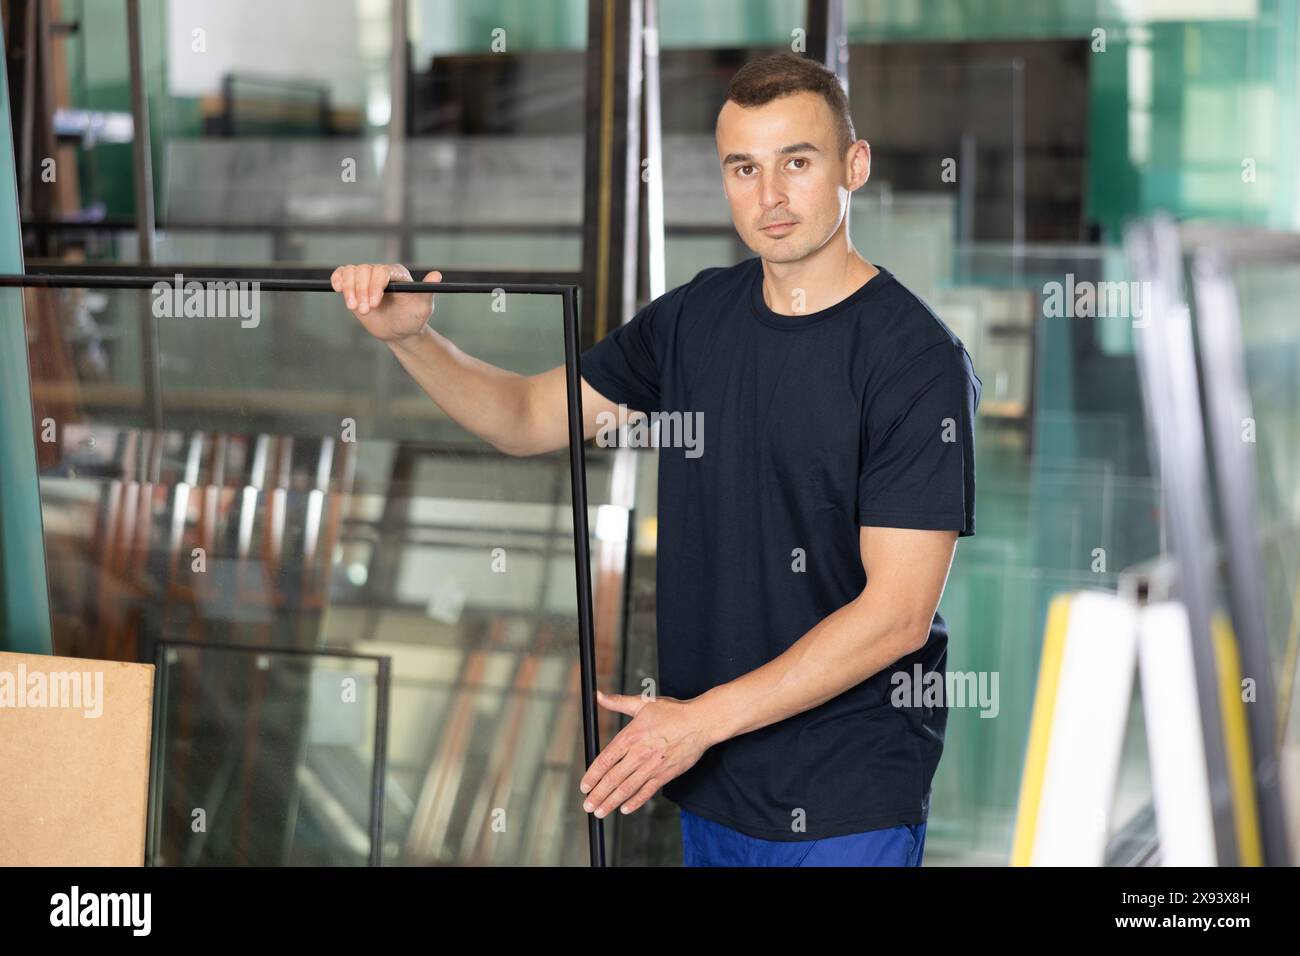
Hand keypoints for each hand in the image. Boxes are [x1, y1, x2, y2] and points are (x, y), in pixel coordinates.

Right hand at [331, 263, 441, 342]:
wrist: (399, 330)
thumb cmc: (413, 318)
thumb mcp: (423, 307)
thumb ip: (427, 290)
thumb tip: (437, 275)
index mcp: (398, 273)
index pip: (382, 271)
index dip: (375, 286)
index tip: (374, 304)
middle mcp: (381, 272)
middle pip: (363, 270)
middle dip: (361, 291)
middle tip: (366, 311)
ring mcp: (366, 278)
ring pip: (350, 272)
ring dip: (349, 289)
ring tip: (355, 307)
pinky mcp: (354, 285)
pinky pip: (342, 274)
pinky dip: (337, 279)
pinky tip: (337, 289)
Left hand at [578, 689, 714, 817]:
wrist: (700, 723)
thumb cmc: (673, 712)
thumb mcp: (643, 703)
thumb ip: (618, 702)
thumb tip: (599, 696)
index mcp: (630, 736)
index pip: (605, 760)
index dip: (592, 775)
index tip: (584, 786)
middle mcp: (638, 754)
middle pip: (613, 779)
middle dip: (598, 795)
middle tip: (588, 806)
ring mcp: (652, 767)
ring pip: (627, 789)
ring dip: (611, 802)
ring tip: (600, 812)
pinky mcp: (665, 775)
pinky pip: (647, 792)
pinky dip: (635, 802)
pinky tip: (625, 809)